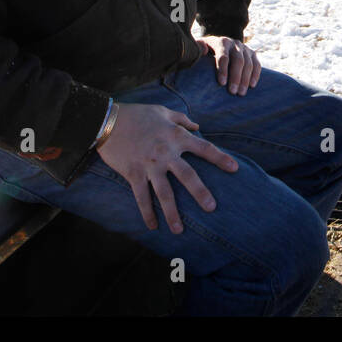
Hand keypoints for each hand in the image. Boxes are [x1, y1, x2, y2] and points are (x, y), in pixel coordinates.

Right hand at [95, 102, 238, 233]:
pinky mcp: (133, 174)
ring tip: (180, 230)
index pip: (204, 148)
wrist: (107, 121)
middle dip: (200, 193)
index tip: (234, 169)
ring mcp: (149, 165)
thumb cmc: (137, 114)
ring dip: (172, 213)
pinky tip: (153, 227)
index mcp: (176, 136)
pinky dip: (147, 213)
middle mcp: (166, 153)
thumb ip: (182, 119)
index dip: (220, 158)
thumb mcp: (162, 111)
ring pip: (164, 193)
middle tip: (212, 208)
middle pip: (188, 176)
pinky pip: (142, 197)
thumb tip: (198, 126)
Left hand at [196, 35, 260, 94]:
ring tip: (241, 93)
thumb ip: (198, 49)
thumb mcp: (199, 49)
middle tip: (233, 92)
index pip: (223, 56)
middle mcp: (234, 43)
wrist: (218, 46)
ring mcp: (245, 48)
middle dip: (236, 77)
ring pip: (248, 63)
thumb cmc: (205, 53)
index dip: (223, 70)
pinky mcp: (252, 54)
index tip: (222, 84)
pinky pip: (257, 64)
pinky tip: (252, 85)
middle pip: (238, 60)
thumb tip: (204, 50)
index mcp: (221, 42)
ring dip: (245, 79)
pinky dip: (255, 75)